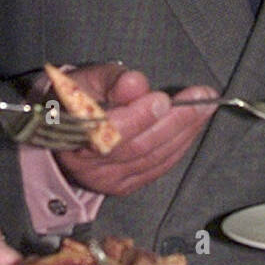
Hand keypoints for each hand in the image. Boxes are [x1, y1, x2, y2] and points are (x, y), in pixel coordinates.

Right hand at [51, 64, 214, 195]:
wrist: (61, 128)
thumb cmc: (74, 98)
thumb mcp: (85, 79)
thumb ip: (111, 79)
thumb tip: (136, 83)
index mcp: (72, 135)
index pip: (110, 132)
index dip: (139, 117)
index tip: (163, 98)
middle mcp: (89, 165)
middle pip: (138, 147)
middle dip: (175, 121)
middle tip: (202, 98)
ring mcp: (107, 180)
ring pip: (152, 158)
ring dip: (184, 132)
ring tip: (204, 108)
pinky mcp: (123, 186)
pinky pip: (157, 168)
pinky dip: (178, 147)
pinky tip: (191, 129)